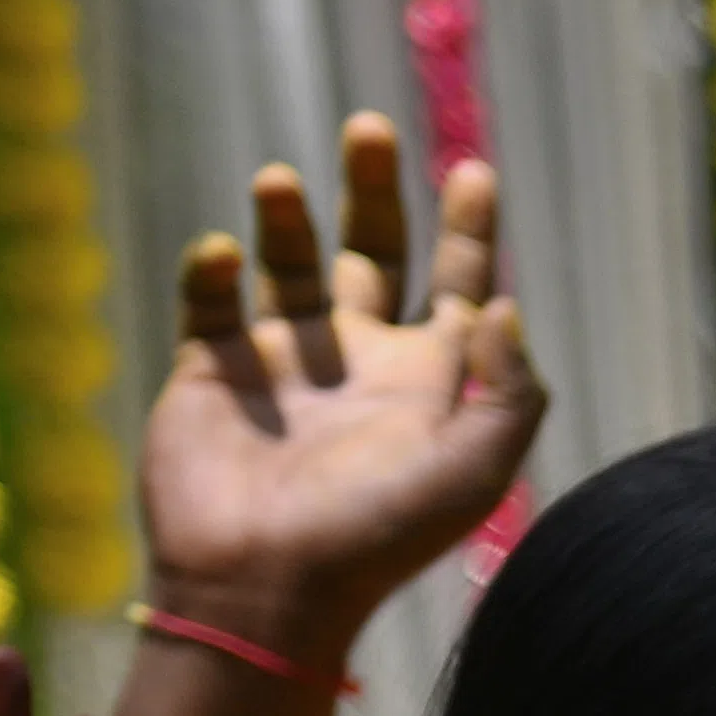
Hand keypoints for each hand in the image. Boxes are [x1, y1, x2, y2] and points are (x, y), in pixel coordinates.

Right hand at [132, 119, 542, 659]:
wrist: (266, 588)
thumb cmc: (377, 536)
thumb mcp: (473, 471)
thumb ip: (506, 390)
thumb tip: (506, 306)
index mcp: (426, 382)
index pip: (457, 286)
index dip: (471, 230)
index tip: (476, 169)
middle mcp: (356, 361)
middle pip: (370, 252)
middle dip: (375, 190)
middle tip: (373, 128)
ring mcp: (282, 362)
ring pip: (289, 262)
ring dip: (289, 215)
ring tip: (285, 181)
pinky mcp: (212, 369)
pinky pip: (210, 299)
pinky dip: (214, 266)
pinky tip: (225, 253)